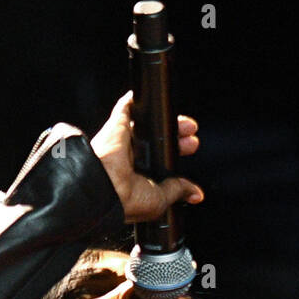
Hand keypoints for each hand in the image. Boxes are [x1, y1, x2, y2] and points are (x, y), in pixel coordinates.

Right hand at [91, 91, 202, 222]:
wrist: (104, 186)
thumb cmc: (126, 199)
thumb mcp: (160, 199)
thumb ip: (177, 190)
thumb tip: (194, 193)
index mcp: (138, 179)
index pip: (161, 163)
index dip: (176, 155)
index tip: (190, 149)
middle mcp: (129, 161)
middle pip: (157, 143)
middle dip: (177, 137)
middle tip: (192, 136)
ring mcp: (122, 142)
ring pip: (148, 126)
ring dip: (166, 122)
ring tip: (187, 125)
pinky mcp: (116, 126)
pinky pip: (126, 108)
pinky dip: (134, 101)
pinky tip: (148, 98)